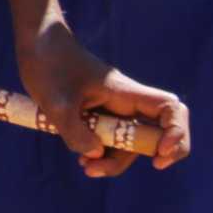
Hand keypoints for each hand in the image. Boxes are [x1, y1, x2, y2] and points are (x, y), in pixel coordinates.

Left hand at [15, 16, 189, 176]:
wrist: (37, 43)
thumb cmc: (49, 64)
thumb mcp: (55, 102)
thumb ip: (74, 131)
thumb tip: (95, 154)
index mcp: (126, 93)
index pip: (171, 110)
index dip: (176, 133)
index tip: (158, 153)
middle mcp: (125, 103)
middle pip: (149, 136)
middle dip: (132, 157)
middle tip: (99, 168)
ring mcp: (112, 109)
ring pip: (127, 142)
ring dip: (112, 160)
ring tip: (85, 166)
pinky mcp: (97, 114)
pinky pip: (109, 138)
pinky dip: (100, 152)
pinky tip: (83, 158)